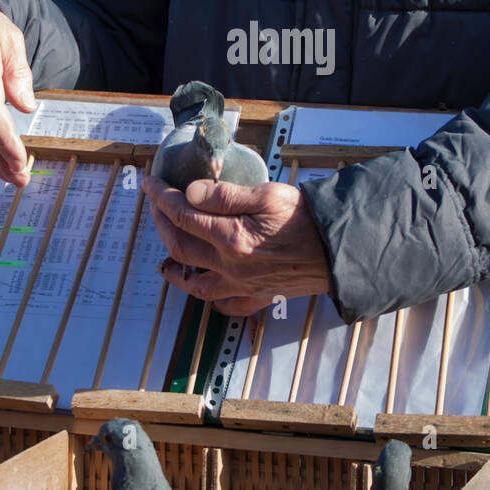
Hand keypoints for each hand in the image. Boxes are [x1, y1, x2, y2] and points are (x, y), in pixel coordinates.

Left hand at [144, 174, 330, 316]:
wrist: (339, 251)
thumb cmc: (307, 219)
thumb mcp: (268, 194)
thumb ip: (226, 195)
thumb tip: (191, 194)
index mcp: (230, 236)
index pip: (182, 213)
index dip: (161, 197)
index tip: (151, 184)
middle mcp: (229, 265)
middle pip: (179, 247)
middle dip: (161, 224)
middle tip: (156, 207)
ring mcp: (241, 285)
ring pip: (193, 284)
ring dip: (174, 268)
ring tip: (165, 258)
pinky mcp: (257, 297)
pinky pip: (225, 305)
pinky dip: (209, 298)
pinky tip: (206, 287)